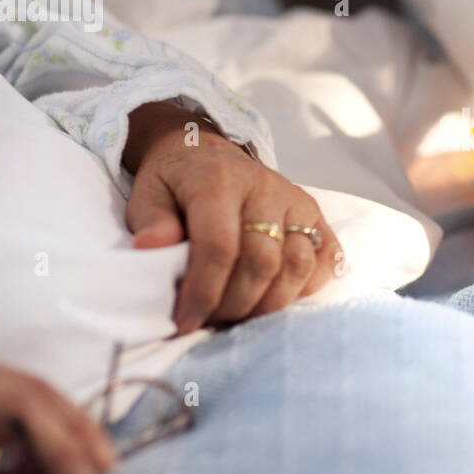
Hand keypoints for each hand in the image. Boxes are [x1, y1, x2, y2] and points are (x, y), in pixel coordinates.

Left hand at [122, 103, 342, 332]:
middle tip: (210, 319)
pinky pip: (326, 259)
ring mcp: (296, 201)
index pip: (219, 246)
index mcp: (218, 180)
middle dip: (234, 304)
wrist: (208, 154)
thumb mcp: (146, 194)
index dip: (203, 291)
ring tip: (239, 312)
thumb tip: (152, 248)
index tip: (185, 320)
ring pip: (297, 266)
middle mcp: (265, 188)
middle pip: (263, 262)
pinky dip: (305, 288)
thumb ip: (150, 222)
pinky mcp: (315, 214)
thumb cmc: (176, 184)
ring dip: (268, 304)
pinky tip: (274, 295)